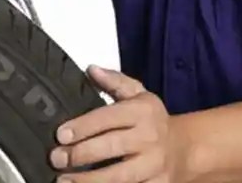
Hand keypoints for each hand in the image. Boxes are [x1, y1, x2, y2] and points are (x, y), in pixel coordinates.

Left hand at [50, 66, 191, 182]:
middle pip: (112, 147)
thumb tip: (91, 70)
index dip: (84, 127)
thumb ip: (114, 81)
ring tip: (64, 181)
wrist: (184, 149)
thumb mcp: (138, 94)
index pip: (109, 117)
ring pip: (119, 176)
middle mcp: (149, 138)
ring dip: (89, 181)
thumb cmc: (152, 121)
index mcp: (142, 112)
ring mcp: (153, 165)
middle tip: (56, 158)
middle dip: (81, 154)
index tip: (61, 134)